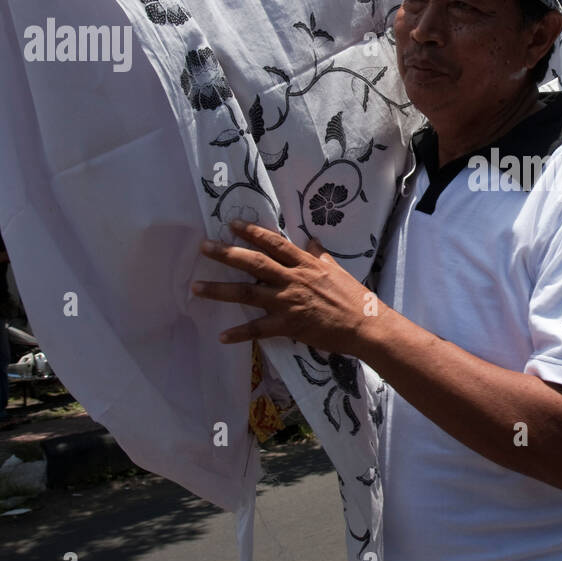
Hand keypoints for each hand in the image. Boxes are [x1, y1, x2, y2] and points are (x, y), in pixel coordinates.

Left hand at [192, 220, 376, 351]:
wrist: (365, 325)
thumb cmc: (353, 297)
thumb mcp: (336, 269)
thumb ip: (319, 255)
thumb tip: (310, 240)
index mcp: (305, 264)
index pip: (274, 243)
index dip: (252, 232)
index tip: (232, 224)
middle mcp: (293, 279)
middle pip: (254, 263)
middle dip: (226, 253)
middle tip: (203, 246)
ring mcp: (289, 302)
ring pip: (247, 293)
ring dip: (219, 290)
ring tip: (196, 287)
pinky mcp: (289, 325)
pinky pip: (259, 329)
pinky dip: (240, 333)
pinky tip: (222, 336)